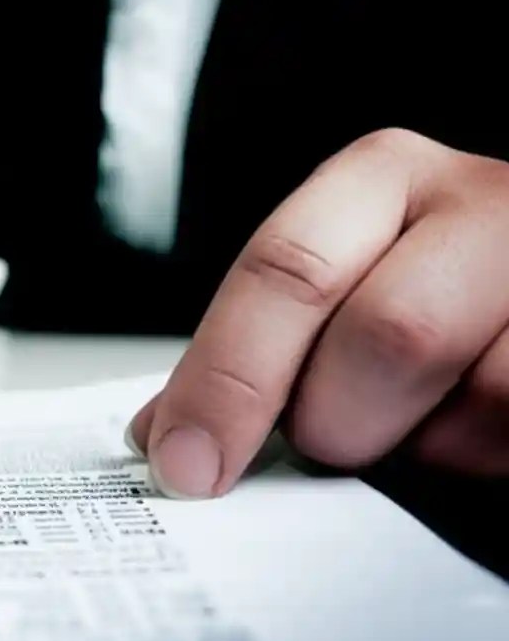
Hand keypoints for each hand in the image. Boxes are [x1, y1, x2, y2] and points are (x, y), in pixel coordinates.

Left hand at [129, 128, 508, 496]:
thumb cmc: (435, 291)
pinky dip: (493, 457)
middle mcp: (483, 200)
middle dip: (340, 419)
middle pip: (388, 334)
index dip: (228, 378)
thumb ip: (254, 350)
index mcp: (384, 177)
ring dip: (434, 445)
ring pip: (487, 397)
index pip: (286, 269)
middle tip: (335, 437)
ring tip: (427, 417)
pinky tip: (484, 428)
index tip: (188, 463)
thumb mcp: (344, 285)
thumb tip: (165, 437)